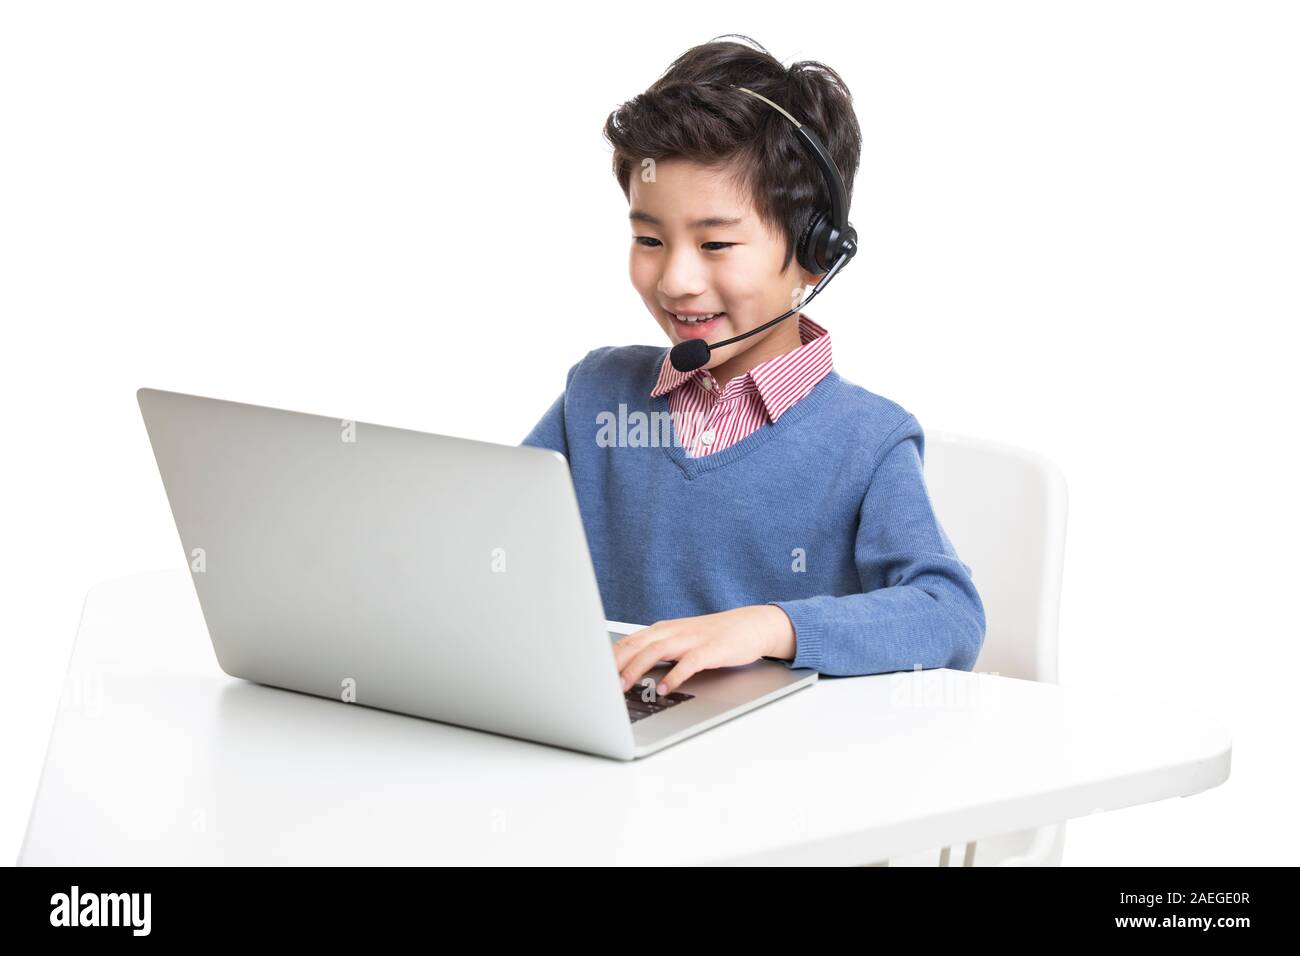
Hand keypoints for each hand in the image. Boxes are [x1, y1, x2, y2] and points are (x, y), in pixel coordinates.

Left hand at [612, 604, 796, 697]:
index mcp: (663, 629)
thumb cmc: (714, 637)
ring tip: (623, 687)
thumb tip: (628, 671)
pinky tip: (664, 689)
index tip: (590, 673)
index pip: (628, 641)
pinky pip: (688, 663)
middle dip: (614, 664)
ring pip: (656, 651)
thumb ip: (657, 652)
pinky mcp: (711, 650)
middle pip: (637, 644)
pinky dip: (674, 676)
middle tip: (598, 683)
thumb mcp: (681, 641)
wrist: (752, 625)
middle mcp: (673, 631)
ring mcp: (692, 639)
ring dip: (637, 669)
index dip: (607, 657)